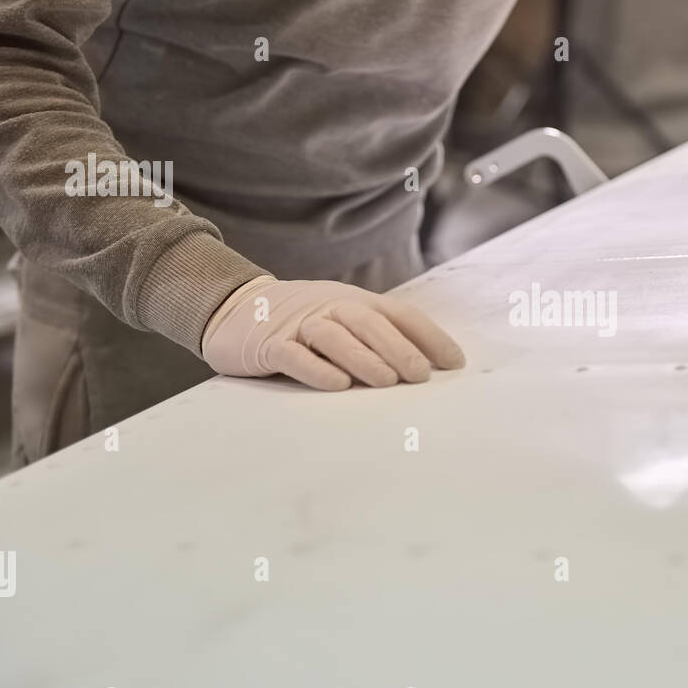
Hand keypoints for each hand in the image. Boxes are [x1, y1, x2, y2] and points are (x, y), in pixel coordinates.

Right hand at [202, 276, 464, 389]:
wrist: (233, 309)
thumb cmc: (301, 324)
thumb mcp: (342, 320)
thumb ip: (376, 337)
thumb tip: (426, 368)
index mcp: (355, 302)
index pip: (399, 314)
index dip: (429, 336)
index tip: (455, 362)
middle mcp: (330, 307)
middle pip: (370, 323)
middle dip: (399, 348)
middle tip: (421, 376)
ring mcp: (299, 325)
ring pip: (335, 336)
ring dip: (364, 358)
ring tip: (387, 382)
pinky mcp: (268, 345)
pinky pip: (294, 355)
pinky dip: (316, 369)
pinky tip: (337, 385)